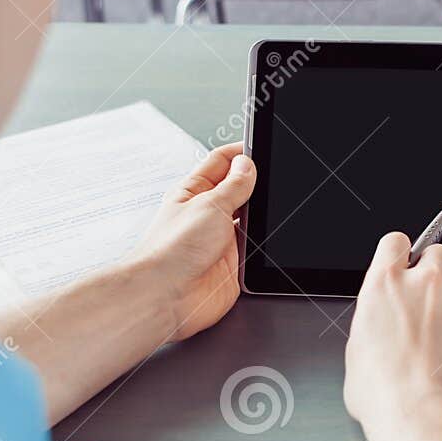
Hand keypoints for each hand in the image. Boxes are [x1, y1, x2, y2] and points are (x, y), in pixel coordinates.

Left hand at [134, 142, 255, 340]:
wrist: (167, 295)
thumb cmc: (171, 250)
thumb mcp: (209, 205)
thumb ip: (234, 185)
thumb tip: (248, 164)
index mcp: (194, 192)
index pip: (221, 162)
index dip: (241, 152)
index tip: (262, 145)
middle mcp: (207, 214)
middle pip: (239, 189)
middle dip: (256, 184)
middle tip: (274, 177)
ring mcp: (220, 238)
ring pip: (250, 218)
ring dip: (261, 215)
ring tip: (271, 208)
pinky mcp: (233, 263)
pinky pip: (255, 248)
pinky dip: (263, 243)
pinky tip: (268, 238)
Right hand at [344, 232, 441, 436]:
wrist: (417, 412)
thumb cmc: (382, 390)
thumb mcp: (357, 349)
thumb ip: (374, 324)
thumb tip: (378, 332)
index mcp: (383, 285)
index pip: (396, 242)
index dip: (401, 253)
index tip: (402, 263)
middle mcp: (422, 284)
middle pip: (438, 252)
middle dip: (435, 268)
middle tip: (428, 293)